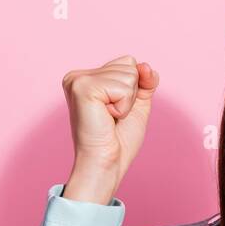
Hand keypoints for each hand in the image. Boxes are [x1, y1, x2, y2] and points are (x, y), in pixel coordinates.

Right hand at [60, 54, 160, 203]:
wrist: (106, 163)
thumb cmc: (118, 140)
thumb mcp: (137, 104)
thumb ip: (145, 81)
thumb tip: (146, 65)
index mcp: (87, 77)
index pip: (127, 62)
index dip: (135, 87)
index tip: (117, 110)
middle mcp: (78, 75)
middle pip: (129, 65)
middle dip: (131, 95)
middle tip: (112, 116)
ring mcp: (78, 79)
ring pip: (129, 74)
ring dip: (127, 102)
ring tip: (109, 117)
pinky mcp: (82, 87)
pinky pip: (123, 87)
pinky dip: (123, 106)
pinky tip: (107, 117)